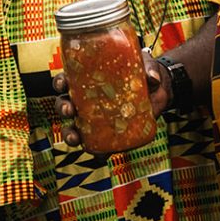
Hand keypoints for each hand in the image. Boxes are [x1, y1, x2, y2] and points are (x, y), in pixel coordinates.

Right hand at [51, 51, 168, 148]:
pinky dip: (96, 152)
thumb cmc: (143, 72)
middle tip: (69, 110)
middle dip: (63, 108)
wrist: (159, 92)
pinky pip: (97, 145)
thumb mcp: (146, 65)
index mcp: (87, 78)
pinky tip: (99, 155)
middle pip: (65, 103)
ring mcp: (96, 118)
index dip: (60, 82)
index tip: (63, 84)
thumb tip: (152, 78)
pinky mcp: (108, 134)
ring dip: (70, 133)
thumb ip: (149, 68)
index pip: (67, 80)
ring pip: (74, 127)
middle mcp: (86, 99)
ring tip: (74, 138)